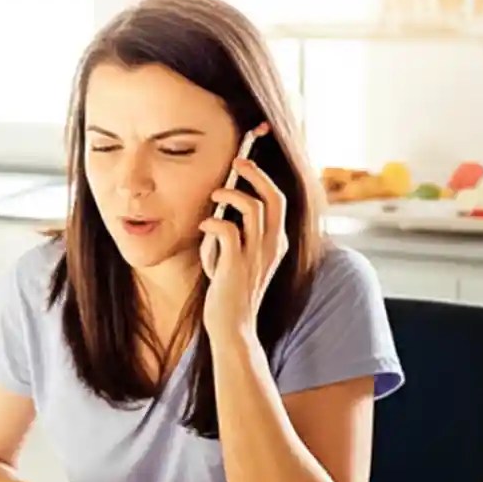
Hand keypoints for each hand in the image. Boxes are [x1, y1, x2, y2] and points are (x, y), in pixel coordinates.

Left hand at [200, 122, 286, 340]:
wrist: (232, 328)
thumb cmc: (229, 293)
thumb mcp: (235, 259)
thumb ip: (234, 236)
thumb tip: (217, 213)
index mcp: (275, 243)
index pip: (279, 199)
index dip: (267, 174)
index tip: (253, 152)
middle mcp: (272, 246)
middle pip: (274, 196)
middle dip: (255, 173)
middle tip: (237, 161)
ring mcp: (257, 255)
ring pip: (253, 208)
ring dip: (231, 194)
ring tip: (214, 195)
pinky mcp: (237, 265)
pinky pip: (227, 229)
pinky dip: (213, 222)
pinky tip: (203, 226)